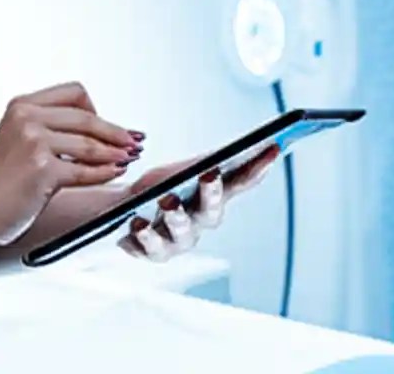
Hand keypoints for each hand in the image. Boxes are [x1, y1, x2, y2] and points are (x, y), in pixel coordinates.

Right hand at [0, 82, 142, 246]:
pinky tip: (114, 173)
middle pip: (87, 117)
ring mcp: (34, 142)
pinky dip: (105, 172)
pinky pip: (86, 170)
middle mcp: (27, 118)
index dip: (96, 109)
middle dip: (116, 132)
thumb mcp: (19, 140)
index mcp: (22, 105)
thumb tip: (103, 133)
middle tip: (132, 141)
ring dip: (115, 153)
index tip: (106, 125)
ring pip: (90, 144)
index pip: (74, 92)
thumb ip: (53, 131)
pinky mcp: (43, 169)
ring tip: (127, 158)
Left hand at [117, 143, 281, 262]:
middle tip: (210, 175)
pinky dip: (143, 237)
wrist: (120, 209)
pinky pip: (148, 248)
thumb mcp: (184, 170)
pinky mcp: (150, 252)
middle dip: (212, 194)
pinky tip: (137, 224)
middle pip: (211, 212)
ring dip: (177, 216)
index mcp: (213, 199)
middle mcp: (199, 223)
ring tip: (168, 200)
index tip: (273, 147)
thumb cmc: (161, 188)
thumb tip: (254, 140)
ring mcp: (176, 241)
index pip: (241, 182)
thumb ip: (212, 160)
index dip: (259, 167)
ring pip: (181, 231)